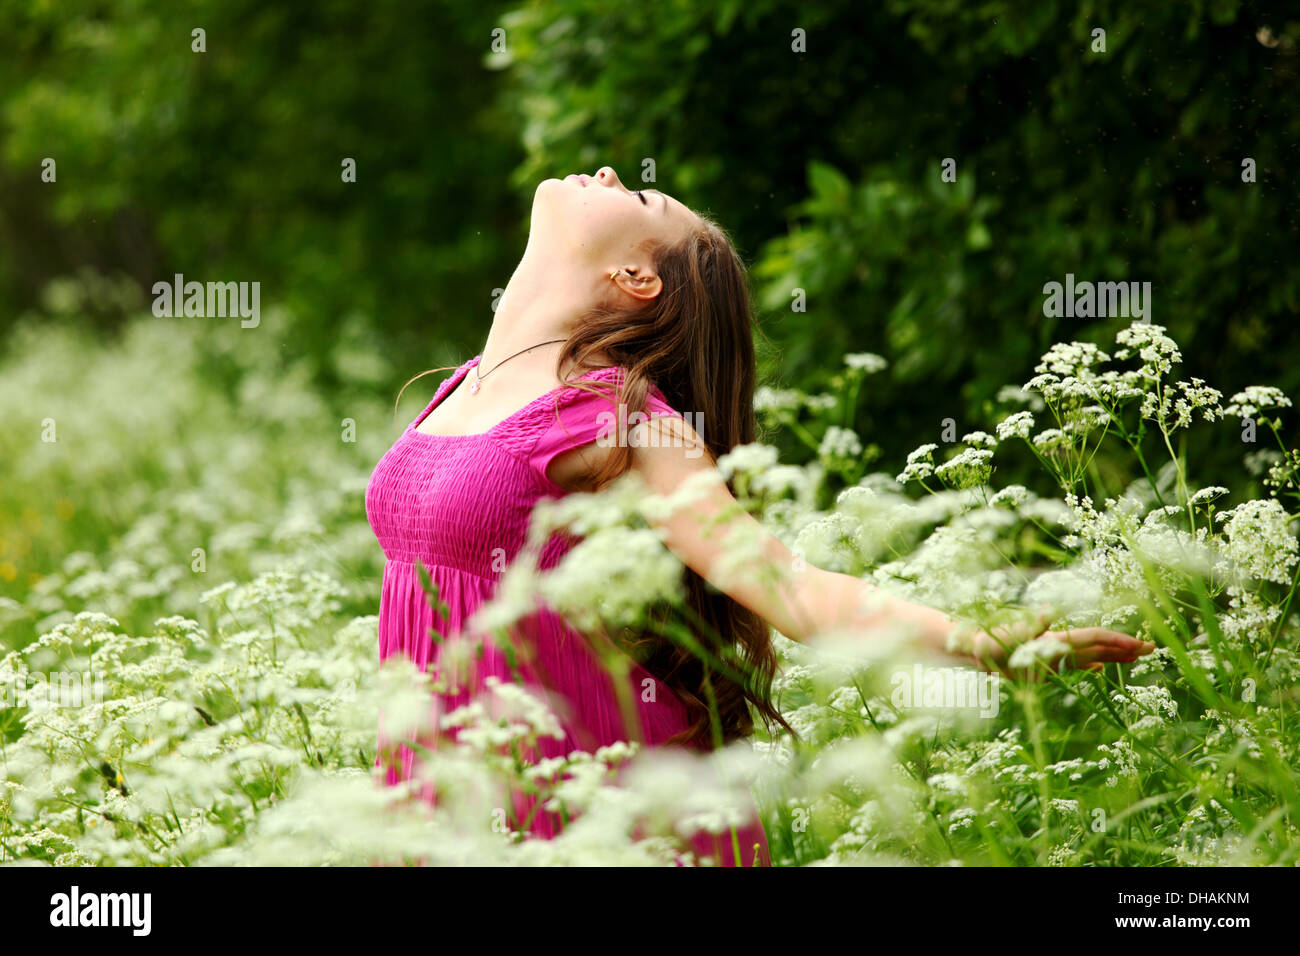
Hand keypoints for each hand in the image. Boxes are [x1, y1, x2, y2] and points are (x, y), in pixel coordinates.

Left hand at [971, 622, 1155, 678]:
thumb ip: (1034, 625)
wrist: (975, 650)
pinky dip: (1090, 666)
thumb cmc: (992, 642)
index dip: (1117, 641)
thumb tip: (1048, 609)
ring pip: (1091, 655)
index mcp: (1057, 639)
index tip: (1139, 644)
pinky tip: (1101, 668)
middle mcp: (1059, 645)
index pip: (1094, 639)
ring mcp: (1054, 655)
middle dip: (1124, 647)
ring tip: (1136, 655)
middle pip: (1098, 645)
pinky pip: (1074, 666)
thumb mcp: (1013, 634)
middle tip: (1152, 648)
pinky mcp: (1045, 665)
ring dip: (1113, 656)